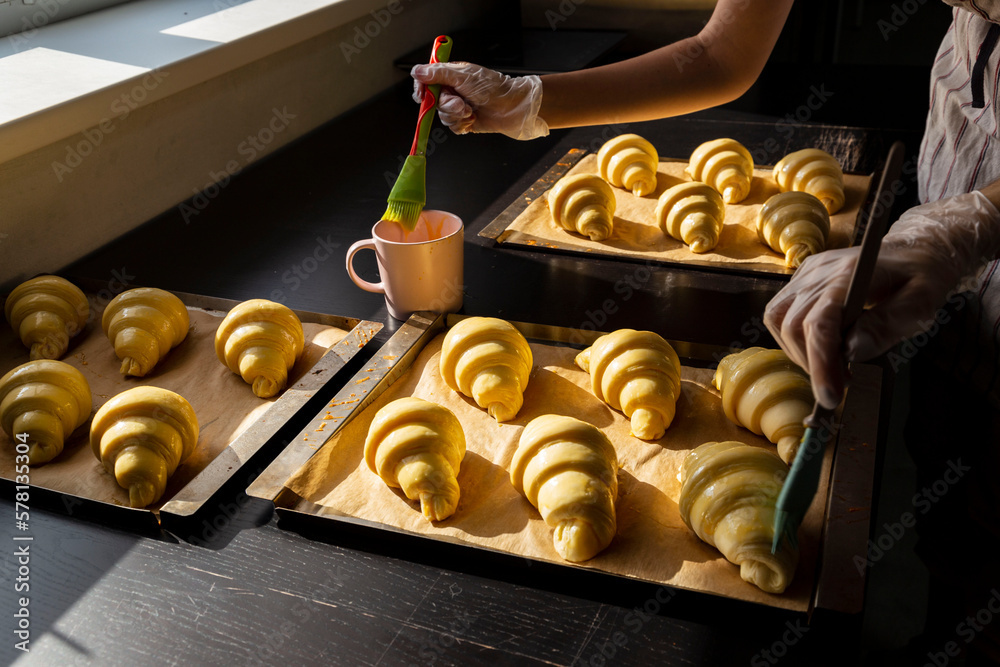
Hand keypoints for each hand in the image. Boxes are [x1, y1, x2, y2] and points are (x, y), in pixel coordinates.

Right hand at [411, 62, 547, 139]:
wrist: (513, 108)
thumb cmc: (494, 88)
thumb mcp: (464, 77)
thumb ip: (438, 74)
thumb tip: (416, 71)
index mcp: (452, 75)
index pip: (427, 80)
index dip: (421, 88)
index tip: (421, 95)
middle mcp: (454, 91)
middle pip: (434, 101)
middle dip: (447, 105)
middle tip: (461, 104)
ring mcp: (459, 107)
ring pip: (442, 116)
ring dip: (456, 116)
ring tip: (471, 111)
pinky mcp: (465, 121)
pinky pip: (453, 127)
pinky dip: (462, 125)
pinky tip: (473, 120)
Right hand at [765, 190, 999, 407]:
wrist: (915, 250)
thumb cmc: (922, 278)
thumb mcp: (921, 303)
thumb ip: (887, 325)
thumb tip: (851, 351)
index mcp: (852, 274)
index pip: (820, 323)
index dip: (820, 363)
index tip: (830, 397)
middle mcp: (820, 270)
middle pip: (793, 325)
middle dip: (812, 364)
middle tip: (840, 385)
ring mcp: (806, 272)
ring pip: (778, 320)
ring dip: (799, 353)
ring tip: (829, 367)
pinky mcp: (801, 278)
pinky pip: (780, 313)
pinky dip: (793, 338)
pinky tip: (820, 347)